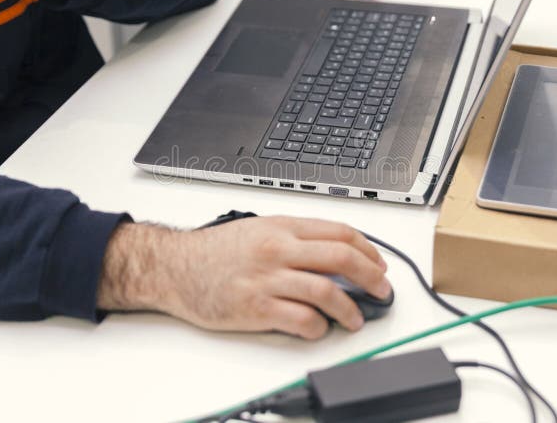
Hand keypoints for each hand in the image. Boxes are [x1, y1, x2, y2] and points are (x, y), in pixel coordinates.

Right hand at [98, 217, 391, 339]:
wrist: (175, 266)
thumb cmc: (214, 250)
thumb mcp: (258, 228)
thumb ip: (295, 238)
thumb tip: (334, 254)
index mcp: (282, 227)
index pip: (340, 233)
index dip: (368, 250)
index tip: (378, 264)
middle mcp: (278, 249)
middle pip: (342, 259)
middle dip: (371, 277)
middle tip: (381, 291)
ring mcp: (268, 279)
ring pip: (327, 291)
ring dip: (350, 309)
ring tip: (356, 319)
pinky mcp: (256, 308)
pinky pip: (301, 319)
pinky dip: (318, 327)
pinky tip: (318, 328)